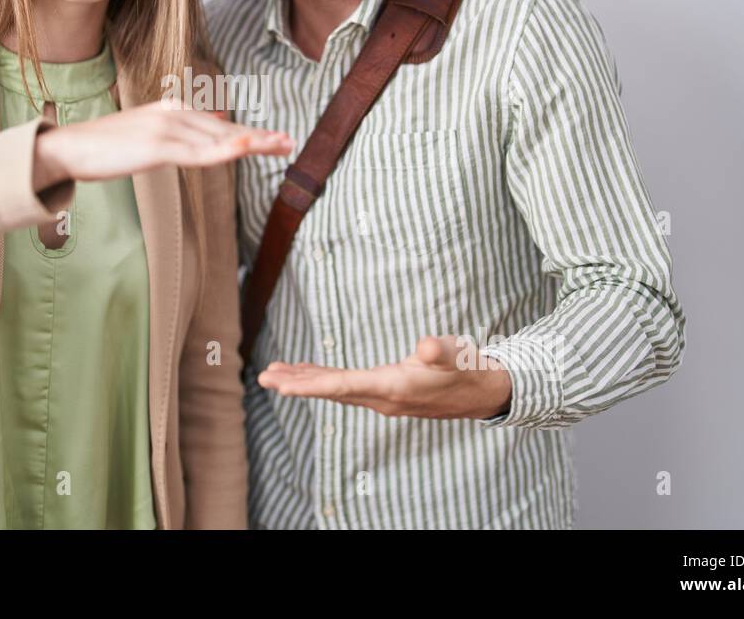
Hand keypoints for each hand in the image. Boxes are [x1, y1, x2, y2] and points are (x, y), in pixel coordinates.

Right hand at [34, 97, 293, 185]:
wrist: (68, 148)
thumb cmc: (102, 148)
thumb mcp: (142, 138)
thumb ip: (171, 138)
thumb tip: (198, 140)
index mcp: (170, 109)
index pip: (217, 124)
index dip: (248, 133)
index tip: (275, 140)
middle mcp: (172, 113)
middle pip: (224, 129)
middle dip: (258, 137)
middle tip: (289, 142)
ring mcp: (165, 128)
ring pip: (217, 139)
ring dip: (251, 143)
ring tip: (280, 146)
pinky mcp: (156, 146)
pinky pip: (197, 153)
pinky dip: (224, 151)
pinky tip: (245, 149)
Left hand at [256, 334, 513, 419]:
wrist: (480, 392)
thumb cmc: (465, 368)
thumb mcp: (454, 355)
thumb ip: (439, 351)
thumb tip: (424, 346)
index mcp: (392, 388)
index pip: (342, 387)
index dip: (310, 385)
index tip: (281, 387)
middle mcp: (381, 398)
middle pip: (330, 391)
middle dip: (296, 384)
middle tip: (263, 377)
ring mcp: (381, 397)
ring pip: (334, 389)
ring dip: (304, 382)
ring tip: (274, 374)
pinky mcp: (383, 391)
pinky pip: (344, 386)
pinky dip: (322, 378)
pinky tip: (306, 371)